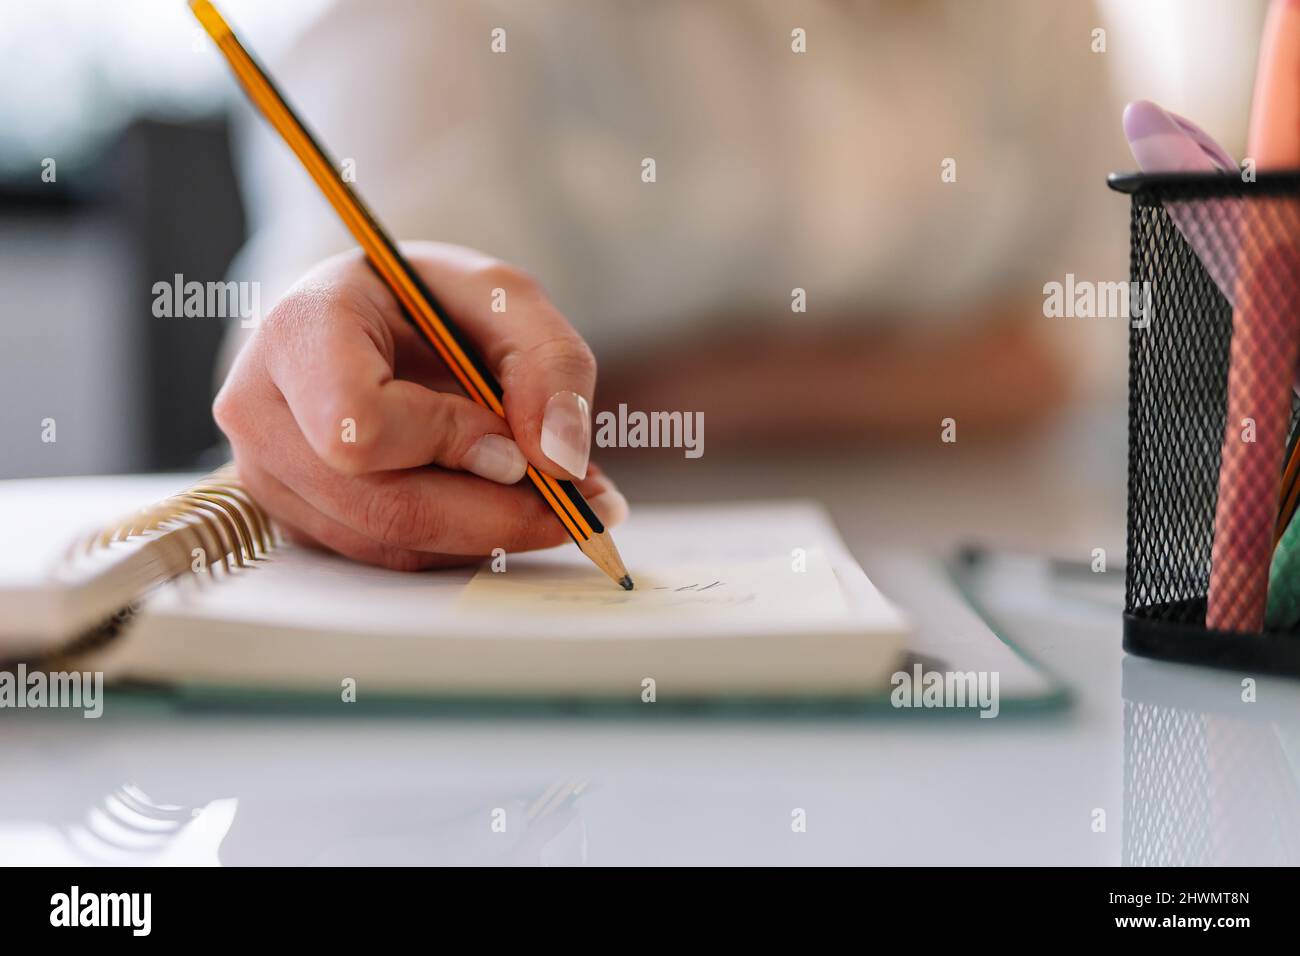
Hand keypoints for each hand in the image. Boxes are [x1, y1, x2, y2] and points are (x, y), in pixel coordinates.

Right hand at [214, 242, 627, 569]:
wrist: (370, 318)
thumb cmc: (425, 298)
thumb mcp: (503, 295)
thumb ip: (549, 362)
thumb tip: (561, 460)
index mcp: (299, 331)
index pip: (358, 424)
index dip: (445, 443)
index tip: (512, 443)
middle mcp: (261, 410)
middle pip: (381, 505)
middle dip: (494, 512)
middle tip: (576, 501)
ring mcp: (268, 473)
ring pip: (389, 542)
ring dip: (488, 532)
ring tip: (550, 496)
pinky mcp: (296, 517)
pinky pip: (386, 555)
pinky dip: (459, 540)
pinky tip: (500, 504)